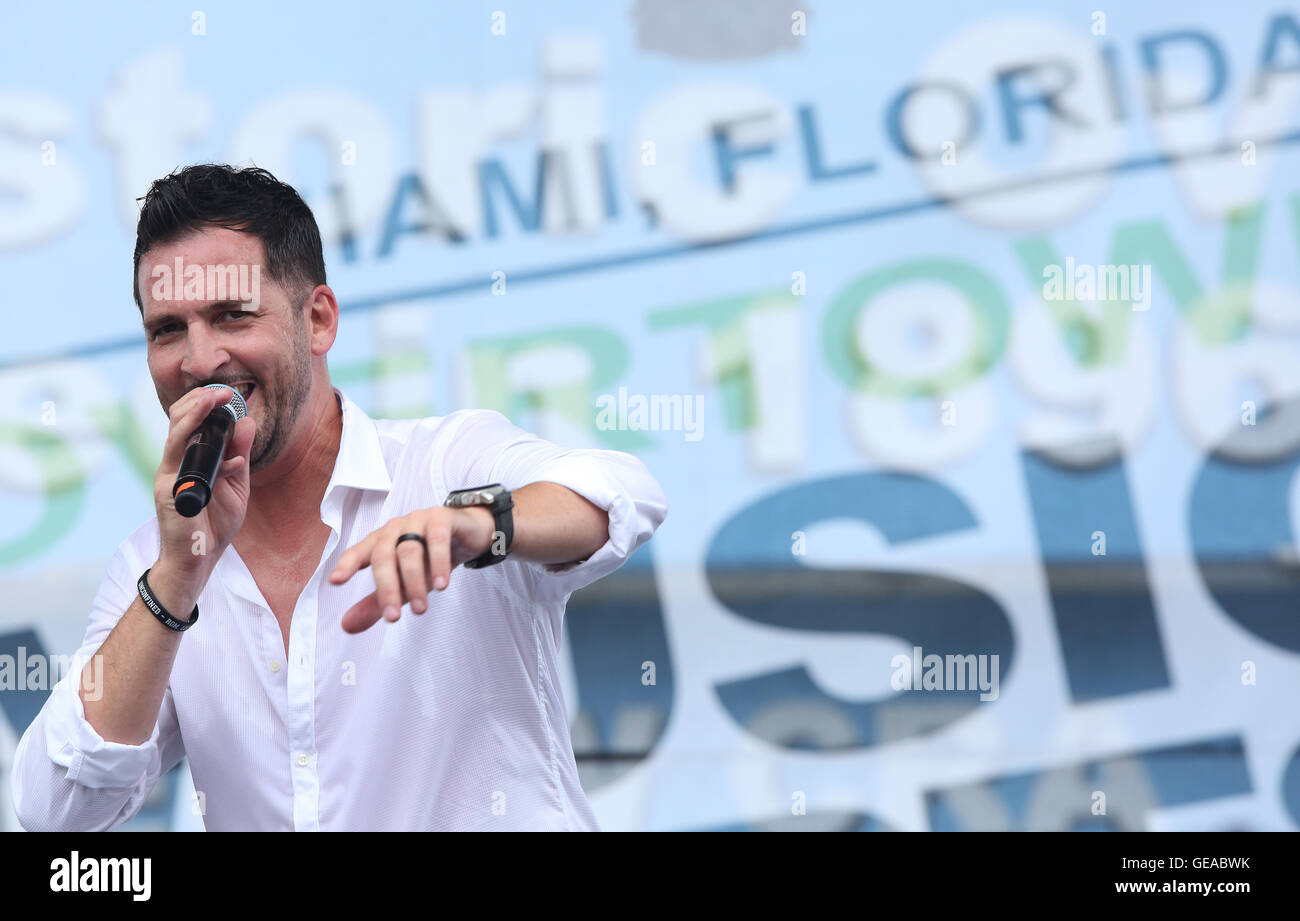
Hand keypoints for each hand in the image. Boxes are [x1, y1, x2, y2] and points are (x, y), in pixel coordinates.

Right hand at [155, 385, 255, 585]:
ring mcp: (168, 475)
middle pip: (178, 422)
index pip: (192, 423)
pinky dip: (199, 446)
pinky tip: (217, 439)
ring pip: (175, 434)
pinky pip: (180, 461)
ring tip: (213, 398)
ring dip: (194, 413)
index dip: (206, 404)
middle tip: (223, 391)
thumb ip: (239, 455)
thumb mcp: (236, 484)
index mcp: (190, 460)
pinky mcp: (168, 490)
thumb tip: (246, 423)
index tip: (228, 393)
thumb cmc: (215, 524)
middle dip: (199, 401)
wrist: (199, 559)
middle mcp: (175, 463)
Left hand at [329, 505, 495, 632]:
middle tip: (393, 617)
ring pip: (409, 549)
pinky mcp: (442, 518)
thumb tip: (347, 626)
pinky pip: (438, 538)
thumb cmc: (430, 558)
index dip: (347, 564)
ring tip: (421, 608)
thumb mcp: (404, 584)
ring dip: (414, 581)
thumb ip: (377, 603)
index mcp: (380, 541)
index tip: (336, 581)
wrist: (468, 534)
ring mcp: (418, 520)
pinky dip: (439, 562)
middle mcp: (395, 528)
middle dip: (387, 588)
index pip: (359, 552)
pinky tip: (442, 584)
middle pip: (384, 556)